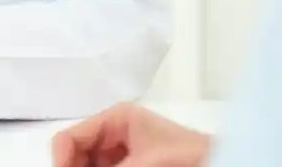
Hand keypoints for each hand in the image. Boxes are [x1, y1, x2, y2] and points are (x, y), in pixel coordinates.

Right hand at [53, 103, 211, 166]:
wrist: (221, 161)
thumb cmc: (194, 154)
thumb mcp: (144, 162)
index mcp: (116, 119)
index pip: (68, 138)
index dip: (60, 162)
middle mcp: (115, 135)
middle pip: (76, 156)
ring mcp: (124, 155)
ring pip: (88, 166)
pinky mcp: (132, 166)